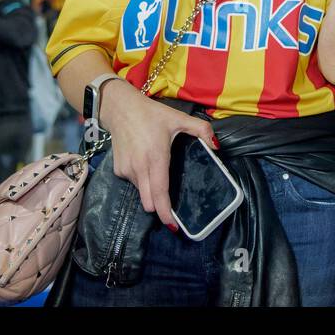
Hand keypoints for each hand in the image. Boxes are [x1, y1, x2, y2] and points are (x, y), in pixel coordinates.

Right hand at [101, 81, 217, 230]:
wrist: (120, 108)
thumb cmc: (151, 114)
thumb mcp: (179, 118)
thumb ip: (201, 130)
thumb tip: (217, 146)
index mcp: (156, 158)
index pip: (160, 192)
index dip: (165, 212)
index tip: (173, 226)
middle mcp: (139, 168)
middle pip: (149, 201)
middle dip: (160, 205)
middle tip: (170, 200)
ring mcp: (126, 170)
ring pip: (141, 193)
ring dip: (150, 190)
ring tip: (157, 168)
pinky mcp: (118, 170)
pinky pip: (133, 183)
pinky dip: (140, 180)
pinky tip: (144, 162)